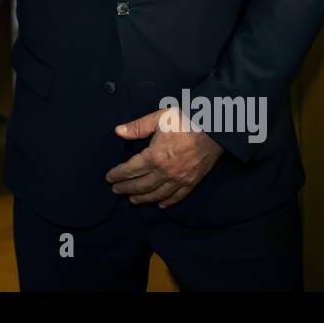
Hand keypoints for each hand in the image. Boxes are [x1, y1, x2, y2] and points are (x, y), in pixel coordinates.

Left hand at [105, 106, 222, 207]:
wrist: (215, 129)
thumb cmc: (185, 121)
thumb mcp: (159, 118)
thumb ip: (138, 126)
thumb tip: (118, 131)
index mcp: (154, 156)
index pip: (130, 170)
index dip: (117, 175)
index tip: (109, 178)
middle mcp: (165, 172)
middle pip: (141, 185)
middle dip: (126, 189)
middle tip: (116, 191)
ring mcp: (179, 179)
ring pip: (157, 194)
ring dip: (143, 199)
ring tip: (132, 200)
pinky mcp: (192, 182)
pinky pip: (177, 196)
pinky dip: (167, 202)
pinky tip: (160, 204)